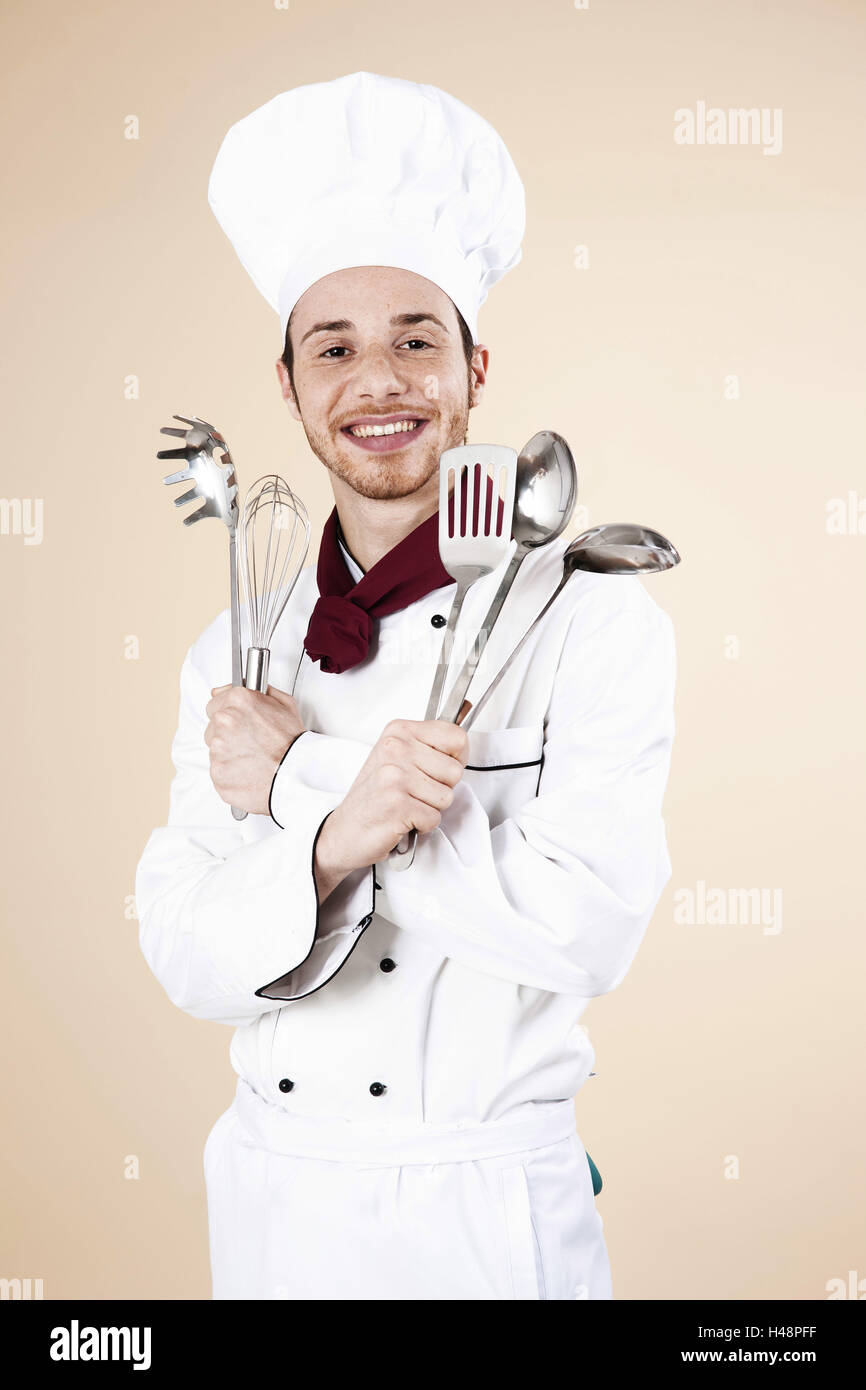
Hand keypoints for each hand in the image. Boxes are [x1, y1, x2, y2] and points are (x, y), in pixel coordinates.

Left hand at [205, 684, 304, 815]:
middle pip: (212, 727)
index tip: (238, 722)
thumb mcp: (285, 703)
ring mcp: (218, 748)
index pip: (214, 703)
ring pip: (215, 750)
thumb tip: (234, 687)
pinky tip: (249, 772)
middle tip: (250, 742)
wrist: (296, 775)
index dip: (228, 713)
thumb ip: (257, 690)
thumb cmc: (292, 742)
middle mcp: (224, 721)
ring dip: (229, 754)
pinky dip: (230, 773)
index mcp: (238, 701)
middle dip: (227, 734)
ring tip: (253, 758)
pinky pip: (219, 771)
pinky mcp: (217, 772)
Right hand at [317, 717, 468, 875]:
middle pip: (455, 771)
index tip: (438, 769)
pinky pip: (434, 818)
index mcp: (399, 731)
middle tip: (413, 792)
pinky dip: (422, 825)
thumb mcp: (397, 756)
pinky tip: (401, 819)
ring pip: (447, 797)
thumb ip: (428, 744)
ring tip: (406, 805)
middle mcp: (396, 749)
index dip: (456, 759)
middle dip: (440, 788)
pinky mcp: (398, 805)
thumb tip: (463, 721)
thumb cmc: (373, 795)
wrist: (344, 830)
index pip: (456, 736)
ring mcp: (396, 777)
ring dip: (430, 808)